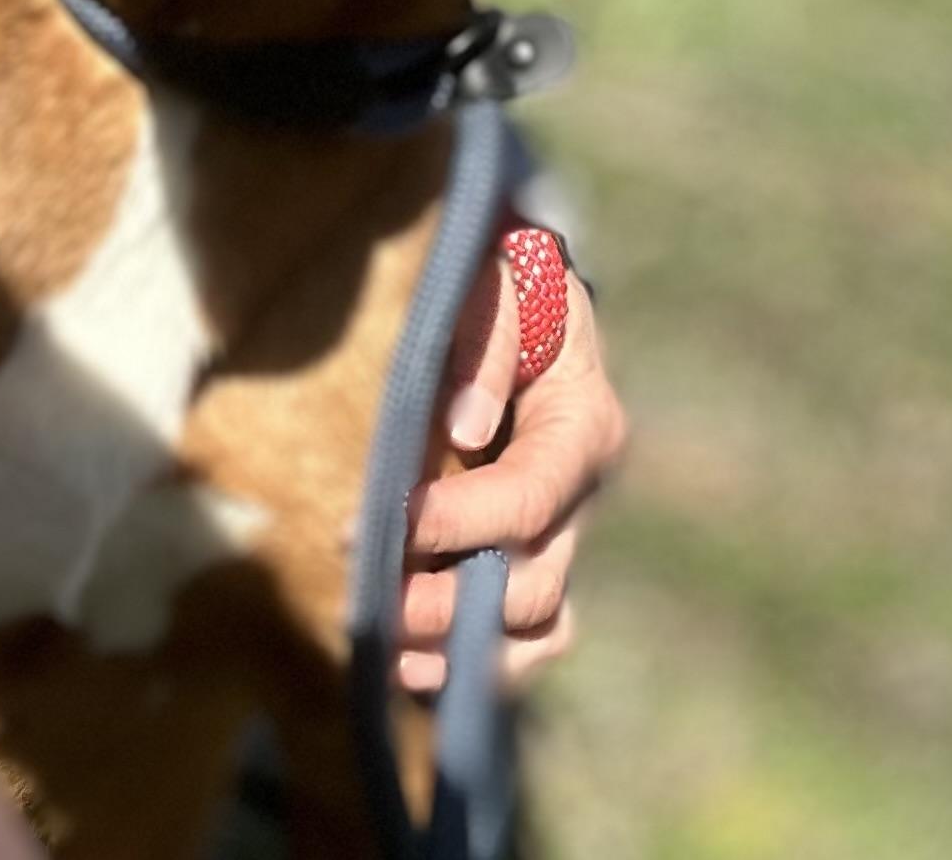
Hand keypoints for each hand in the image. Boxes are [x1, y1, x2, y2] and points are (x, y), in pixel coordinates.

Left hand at [397, 253, 625, 692]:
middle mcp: (584, 494)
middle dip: (446, 604)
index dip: (454, 524)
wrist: (529, 301)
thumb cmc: (511, 285)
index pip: (525, 499)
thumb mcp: (503, 287)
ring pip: (541, 628)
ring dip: (464, 652)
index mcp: (583, 426)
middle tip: (367, 600)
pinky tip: (411, 666)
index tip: (382, 526)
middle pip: (534, 584)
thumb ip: (486, 346)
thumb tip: (463, 426)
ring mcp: (566, 533)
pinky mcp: (538, 554)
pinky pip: (529, 635)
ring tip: (388, 651)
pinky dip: (478, 663)